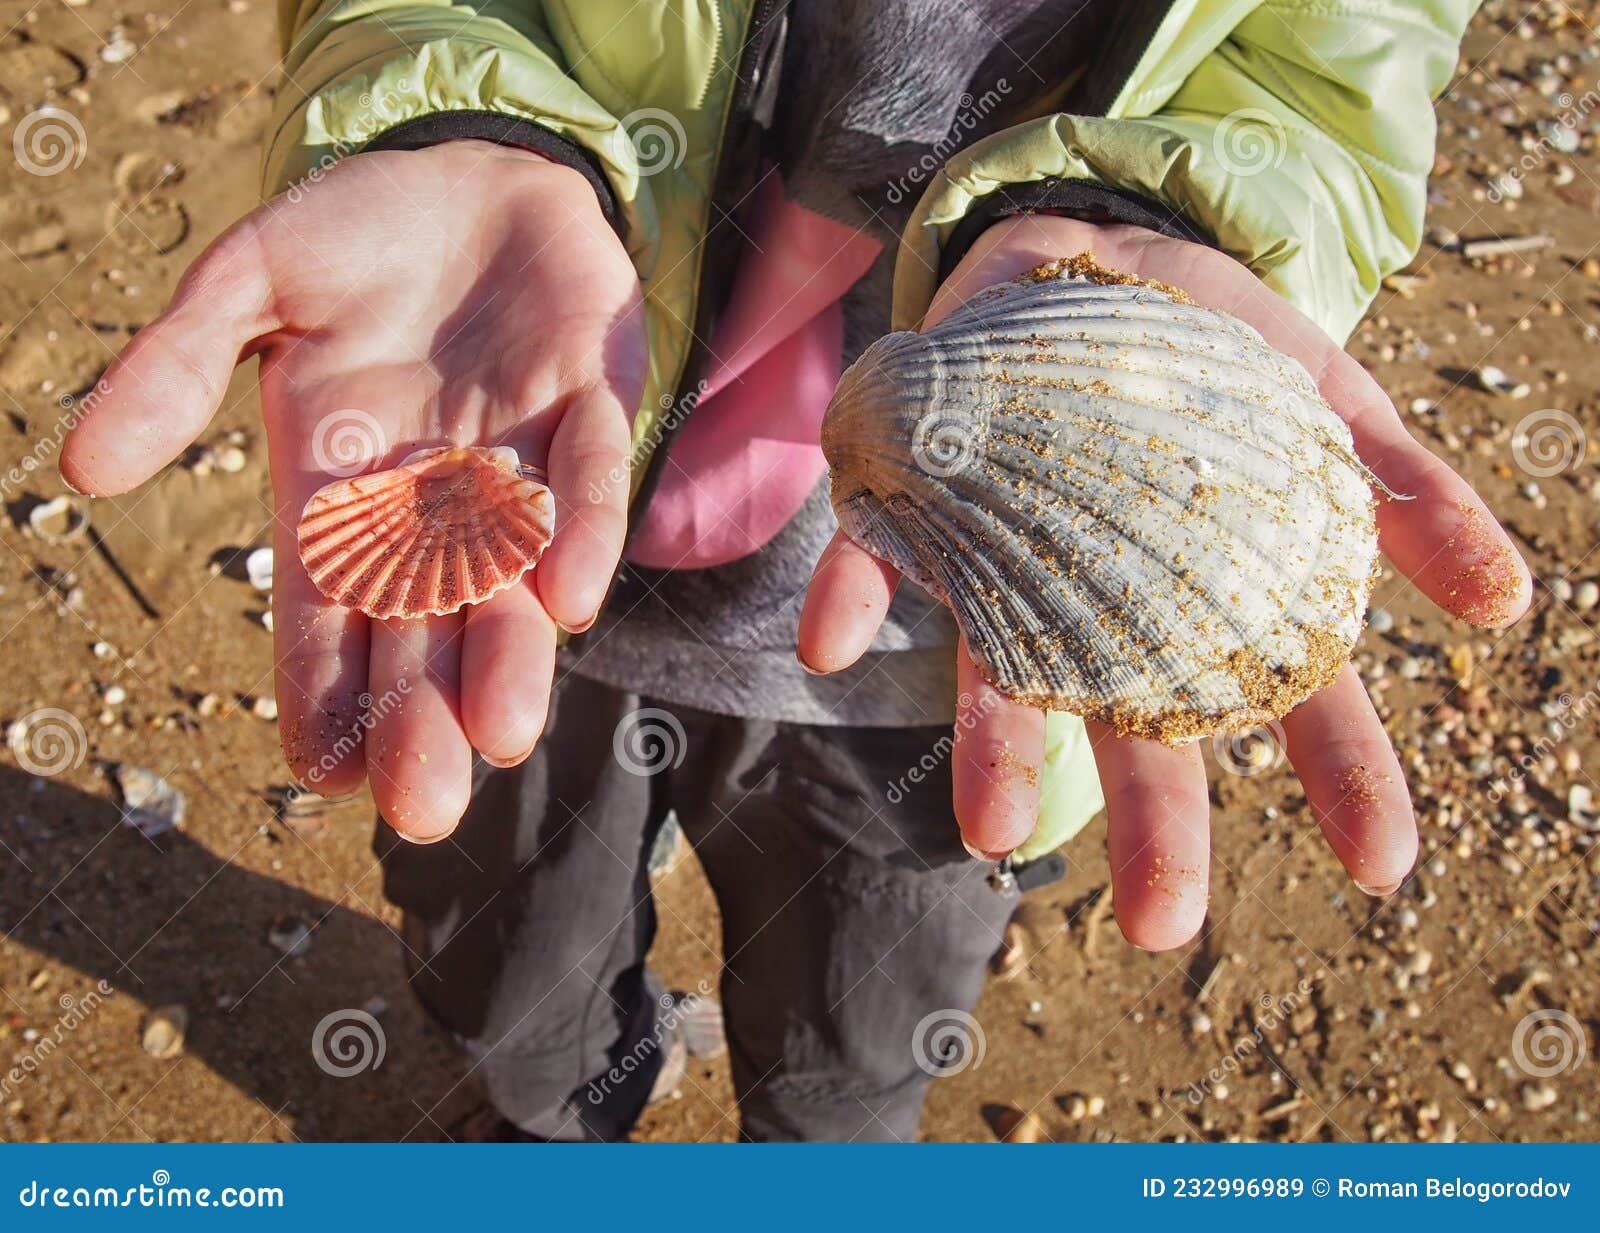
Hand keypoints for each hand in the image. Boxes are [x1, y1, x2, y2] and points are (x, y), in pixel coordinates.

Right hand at [62, 141, 645, 840]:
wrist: (471, 174)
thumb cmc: (354, 236)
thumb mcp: (249, 281)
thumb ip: (178, 364)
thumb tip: (84, 473)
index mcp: (343, 490)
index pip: (330, 612)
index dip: (327, 689)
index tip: (323, 768)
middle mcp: (434, 500)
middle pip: (428, 625)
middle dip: (425, 711)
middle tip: (422, 805)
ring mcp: (516, 460)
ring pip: (515, 577)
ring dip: (511, 655)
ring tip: (499, 736)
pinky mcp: (591, 404)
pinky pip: (587, 478)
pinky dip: (582, 532)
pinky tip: (571, 599)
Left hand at [799, 215, 1530, 947]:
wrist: (1094, 251)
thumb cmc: (1219, 344)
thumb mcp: (1332, 396)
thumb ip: (1408, 487)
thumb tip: (1508, 603)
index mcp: (1221, 586)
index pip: (1293, 696)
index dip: (1343, 775)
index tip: (1382, 868)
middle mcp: (1111, 601)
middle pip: (1141, 722)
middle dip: (1157, 821)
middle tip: (1165, 927)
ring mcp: (1013, 558)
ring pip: (1003, 668)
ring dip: (1000, 745)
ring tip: (992, 832)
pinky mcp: (924, 500)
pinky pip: (878, 553)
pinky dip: (850, 592)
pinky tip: (830, 644)